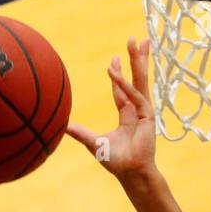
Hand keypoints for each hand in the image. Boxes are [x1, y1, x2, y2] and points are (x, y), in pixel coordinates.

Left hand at [65, 37, 156, 180]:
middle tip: (135, 39)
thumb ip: (81, 133)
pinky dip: (125, 85)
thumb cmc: (116, 161)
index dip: (119, 74)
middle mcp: (137, 109)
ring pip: (141, 80)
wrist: (130, 172)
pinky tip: (116, 73)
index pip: (122, 89)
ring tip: (141, 41)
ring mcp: (144, 111)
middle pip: (136, 78)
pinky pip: (135, 95)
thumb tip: (62, 127)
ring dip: (140, 61)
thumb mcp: (94, 143)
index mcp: (127, 114)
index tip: (114, 59)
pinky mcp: (148, 115)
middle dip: (136, 59)